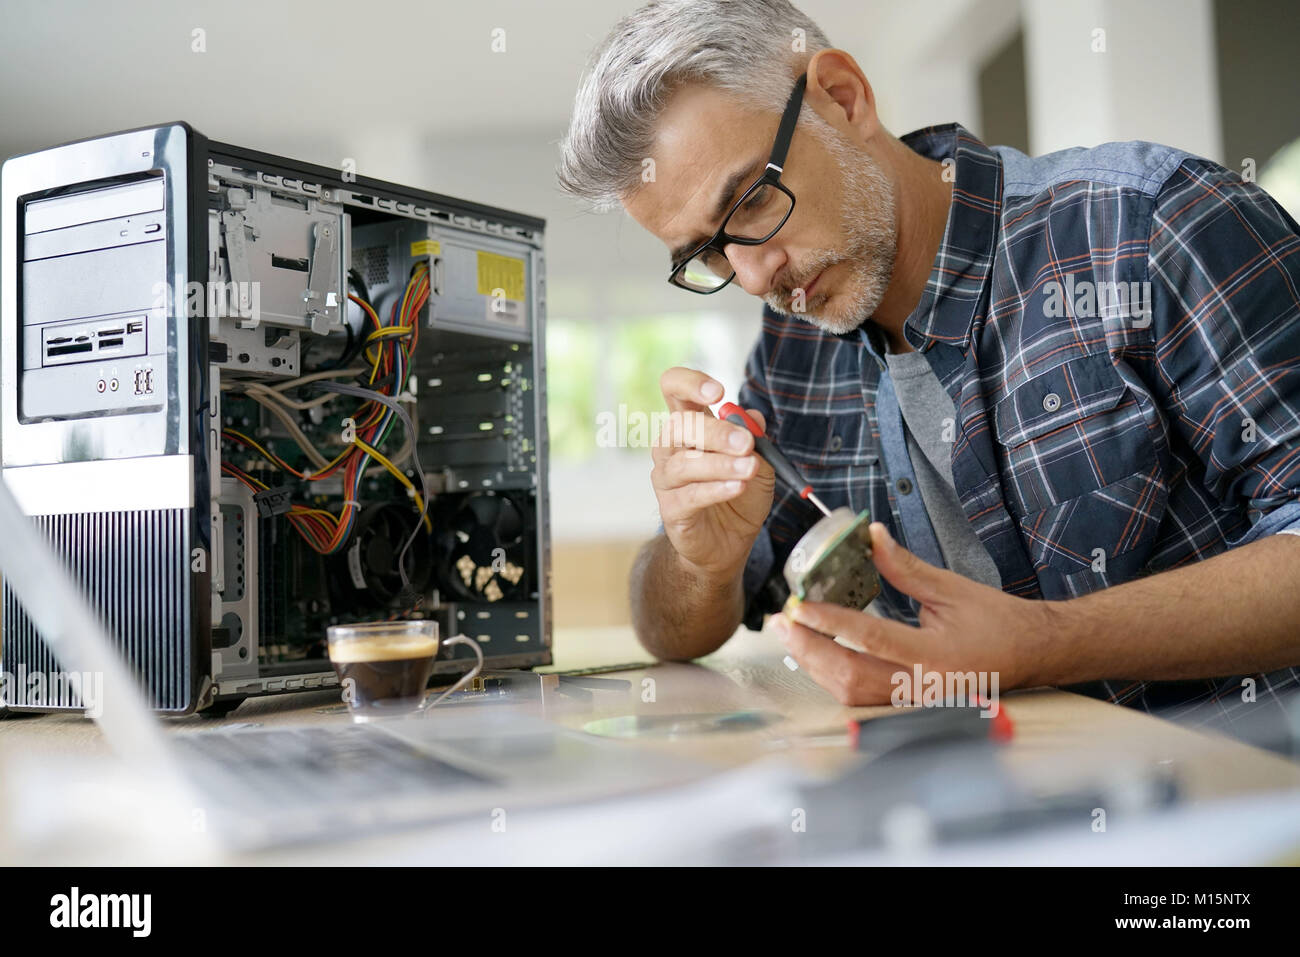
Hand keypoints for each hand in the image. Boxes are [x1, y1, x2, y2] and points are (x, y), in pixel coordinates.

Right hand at [651, 367, 774, 576]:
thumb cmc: (739, 493)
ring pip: (685, 463)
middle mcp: (671, 446)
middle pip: (681, 425)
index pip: (674, 389)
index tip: (717, 393)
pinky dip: (716, 489)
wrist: (730, 541)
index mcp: (689, 425)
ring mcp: (667, 478)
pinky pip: (691, 494)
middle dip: (717, 432)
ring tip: (748, 469)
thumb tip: (752, 416)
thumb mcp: (758, 461)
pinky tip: (737, 486)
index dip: (690, 384)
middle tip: (747, 443)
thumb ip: (753, 437)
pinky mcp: (671, 508)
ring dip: (720, 464)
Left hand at [770, 521, 1053, 705]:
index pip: (870, 638)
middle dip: (809, 649)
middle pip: (850, 676)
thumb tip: (872, 538)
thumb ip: (906, 568)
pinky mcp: (909, 705)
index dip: (830, 621)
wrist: (1033, 655)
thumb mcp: (952, 588)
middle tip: (784, 621)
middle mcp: (923, 686)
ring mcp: (915, 702)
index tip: (801, 606)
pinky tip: (816, 655)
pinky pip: (861, 698)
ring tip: (792, 635)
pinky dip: (833, 677)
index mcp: (936, 657)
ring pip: (851, 694)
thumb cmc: (1000, 623)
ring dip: (815, 665)